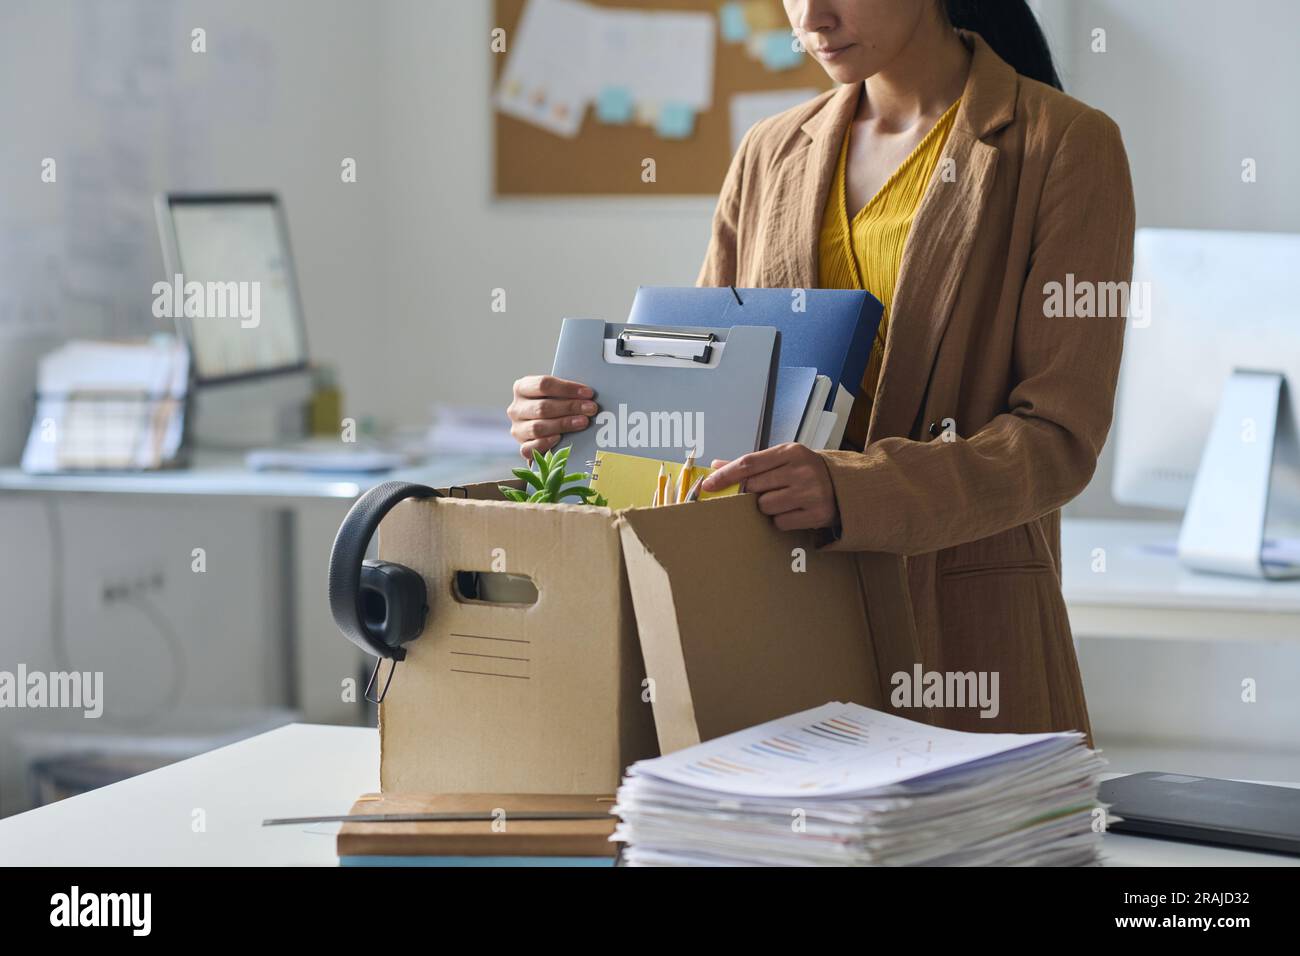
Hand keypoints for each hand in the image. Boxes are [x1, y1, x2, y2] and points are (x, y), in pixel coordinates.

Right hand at [507, 375, 597, 461]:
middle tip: (590, 409)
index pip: (543, 385)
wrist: (542, 423)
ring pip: (537, 428)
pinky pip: (530, 448)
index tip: (588, 393)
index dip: (567, 388)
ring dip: (563, 424)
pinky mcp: (522, 447)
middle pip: (542, 407)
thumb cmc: (553, 404)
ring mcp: (517, 429)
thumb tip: (589, 396)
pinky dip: (545, 443)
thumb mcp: (556, 393)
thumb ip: (567, 392)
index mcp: (522, 388)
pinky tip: (559, 438)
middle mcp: (516, 408)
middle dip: (570, 407)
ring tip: (583, 422)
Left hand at [700, 443, 838, 531]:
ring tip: (784, 500)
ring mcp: (810, 492)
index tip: (708, 484)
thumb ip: (750, 463)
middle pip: (754, 487)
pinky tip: (793, 511)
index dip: (725, 475)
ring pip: (765, 507)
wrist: (844, 485)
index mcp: (790, 452)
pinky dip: (781, 520)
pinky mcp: (816, 514)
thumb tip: (716, 465)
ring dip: (767, 507)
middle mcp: (801, 470)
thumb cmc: (805, 471)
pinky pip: (780, 522)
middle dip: (751, 493)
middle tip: (765, 491)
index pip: (748, 463)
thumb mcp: (782, 459)